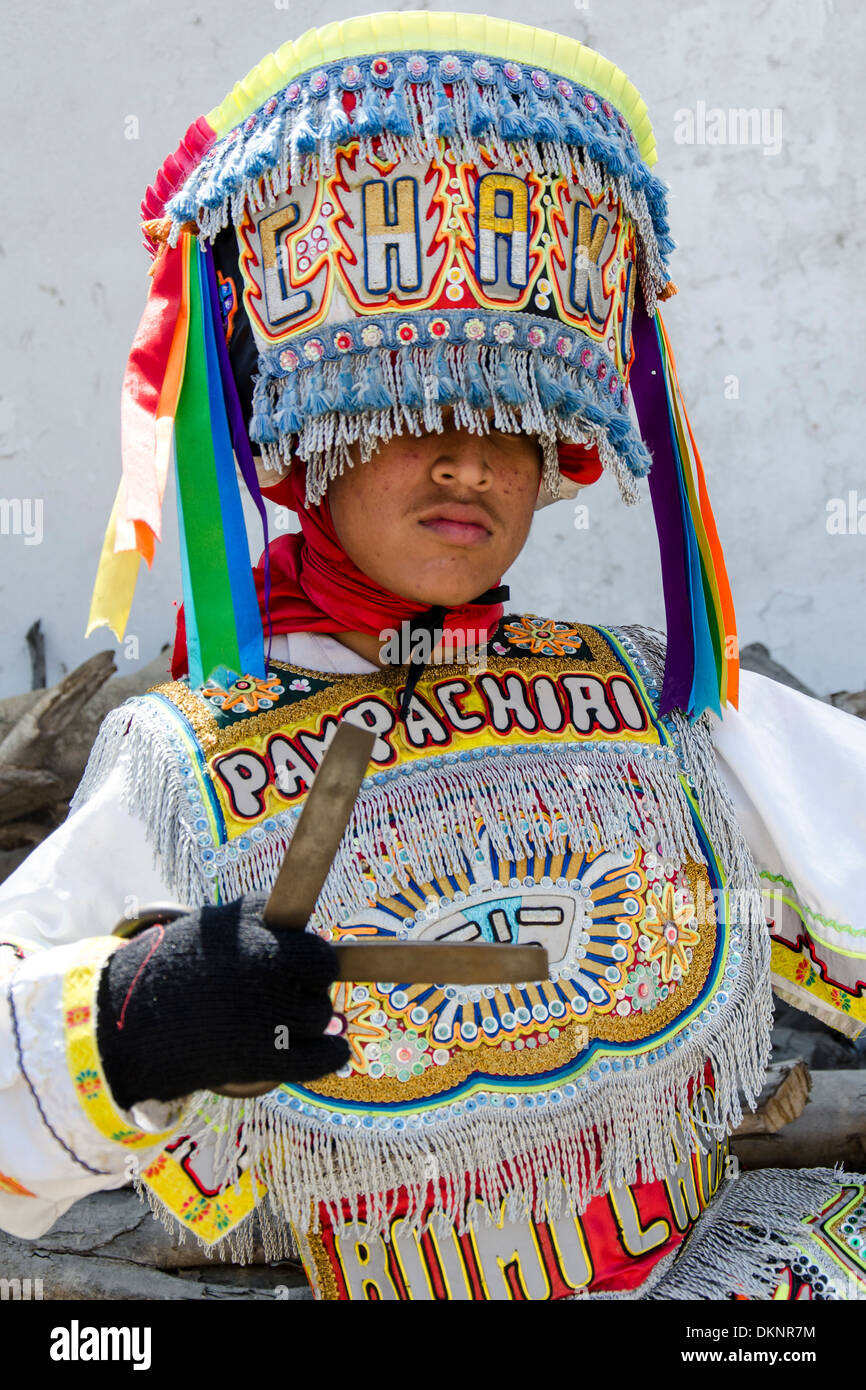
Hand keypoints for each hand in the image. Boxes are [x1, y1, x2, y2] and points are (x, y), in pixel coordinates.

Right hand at [96, 893, 348, 1108]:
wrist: (132, 1016)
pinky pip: (318, 1059)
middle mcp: (271, 974)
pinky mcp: (261, 1057)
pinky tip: (335, 1050)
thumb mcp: (220, 925)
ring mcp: (269, 1017)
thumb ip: (267, 925)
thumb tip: (315, 938)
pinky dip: (331, 1054)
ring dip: (306, 1020)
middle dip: (307, 990)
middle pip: (320, 986)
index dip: (311, 962)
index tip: (299, 967)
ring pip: (318, 1019)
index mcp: (261, 937)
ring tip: (273, 1018)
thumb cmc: (179, 965)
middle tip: (279, 995)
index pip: (319, 953)